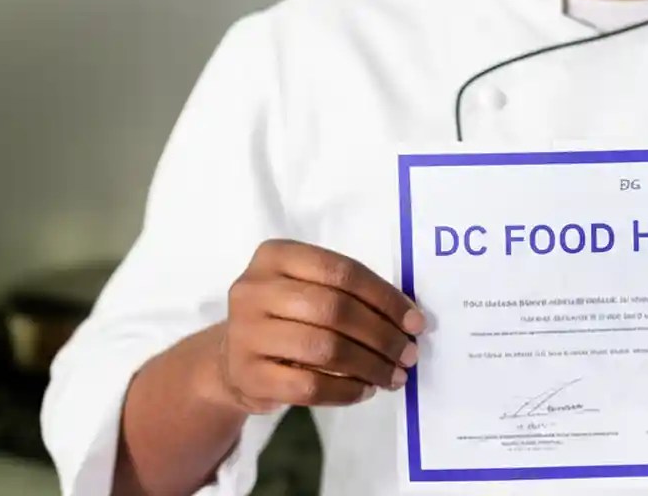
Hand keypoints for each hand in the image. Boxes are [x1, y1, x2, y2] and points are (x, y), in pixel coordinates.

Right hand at [212, 239, 425, 413]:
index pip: (342, 271)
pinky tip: (365, 390)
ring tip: (394, 376)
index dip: (385, 298)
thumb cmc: (286, 317)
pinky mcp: (248, 375)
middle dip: (382, 335)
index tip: (415, 322)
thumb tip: (410, 320)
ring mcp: (245, 333)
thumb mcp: (308, 288)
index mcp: (275, 256)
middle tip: (409, 354)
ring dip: (370, 365)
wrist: (231, 360)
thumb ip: (350, 294)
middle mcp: (254, 289)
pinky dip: (346, 391)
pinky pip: (308, 386)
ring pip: (324, 349)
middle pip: (335, 309)